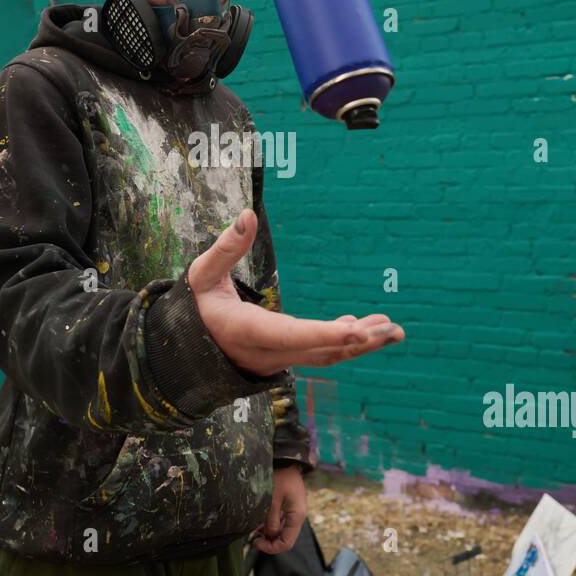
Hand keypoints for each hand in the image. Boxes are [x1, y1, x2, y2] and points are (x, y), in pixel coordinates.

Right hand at [186, 209, 404, 377]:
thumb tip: (247, 214)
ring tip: (393, 330)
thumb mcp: (201, 274)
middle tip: (393, 328)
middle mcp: (266, 353)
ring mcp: (276, 361)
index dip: (324, 335)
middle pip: (319, 351)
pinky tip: (361, 328)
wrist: (182, 352)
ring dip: (360, 345)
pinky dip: (342, 343)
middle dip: (358, 341)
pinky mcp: (282, 359)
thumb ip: (225, 247)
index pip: (290, 335)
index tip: (356, 330)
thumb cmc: (193, 307)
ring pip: (324, 357)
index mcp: (246, 332)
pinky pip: (318, 354)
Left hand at [250, 465, 306, 554]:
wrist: (287, 459)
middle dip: (270, 541)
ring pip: (283, 530)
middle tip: (253, 537)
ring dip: (270, 533)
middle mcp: (298, 516)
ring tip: (255, 528)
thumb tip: (269, 536)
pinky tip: (260, 520)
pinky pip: (282, 521)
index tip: (256, 542)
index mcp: (297, 516)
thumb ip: (270, 520)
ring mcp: (295, 510)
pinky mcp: (290, 505)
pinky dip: (272, 524)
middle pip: (285, 538)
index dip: (271, 548)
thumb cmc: (280, 476)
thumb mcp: (272, 499)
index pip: (286, 543)